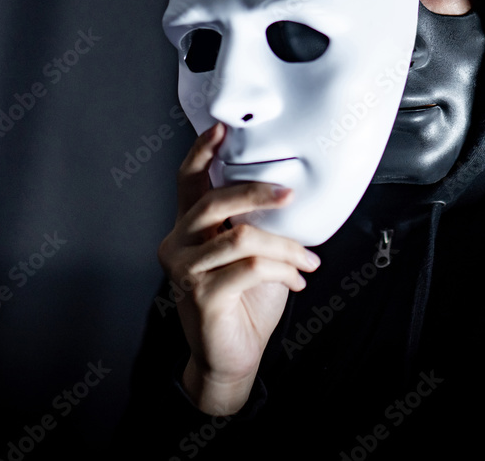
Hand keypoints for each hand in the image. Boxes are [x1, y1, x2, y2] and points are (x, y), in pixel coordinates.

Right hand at [157, 122, 320, 414]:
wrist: (234, 356)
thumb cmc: (244, 302)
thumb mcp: (250, 253)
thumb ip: (254, 224)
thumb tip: (288, 194)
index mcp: (188, 228)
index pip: (187, 182)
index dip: (200, 151)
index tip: (221, 128)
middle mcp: (178, 244)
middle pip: (213, 202)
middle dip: (256, 193)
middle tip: (290, 195)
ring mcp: (184, 271)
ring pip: (240, 237)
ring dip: (285, 247)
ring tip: (307, 260)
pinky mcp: (201, 296)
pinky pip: (249, 268)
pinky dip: (282, 270)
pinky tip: (297, 280)